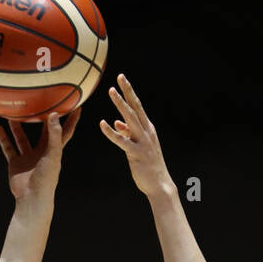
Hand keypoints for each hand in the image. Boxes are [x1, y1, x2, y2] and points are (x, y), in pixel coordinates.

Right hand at [0, 107, 81, 202]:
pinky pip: (9, 148)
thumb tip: (54, 114)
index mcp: (54, 151)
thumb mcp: (52, 155)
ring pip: (22, 138)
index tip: (76, 103)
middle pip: (43, 132)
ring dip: (17, 127)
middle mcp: (42, 153)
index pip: (65, 131)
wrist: (31, 199)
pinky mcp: (16, 164)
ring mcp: (28, 158)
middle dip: (42, 118)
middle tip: (41, 100)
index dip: (71, 119)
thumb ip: (53, 135)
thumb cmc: (46, 179)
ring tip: (13, 113)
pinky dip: (3, 139)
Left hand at [99, 73, 171, 195]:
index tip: (122, 79)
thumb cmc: (148, 166)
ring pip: (130, 119)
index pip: (137, 107)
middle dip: (127, 91)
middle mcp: (146, 132)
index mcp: (147, 129)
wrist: (160, 184)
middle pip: (136, 107)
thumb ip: (128, 133)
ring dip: (120, 104)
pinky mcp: (136, 154)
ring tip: (111, 91)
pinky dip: (111, 132)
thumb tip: (117, 122)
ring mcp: (142, 142)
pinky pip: (121, 141)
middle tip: (120, 76)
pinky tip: (102, 124)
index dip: (129, 92)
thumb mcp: (139, 146)